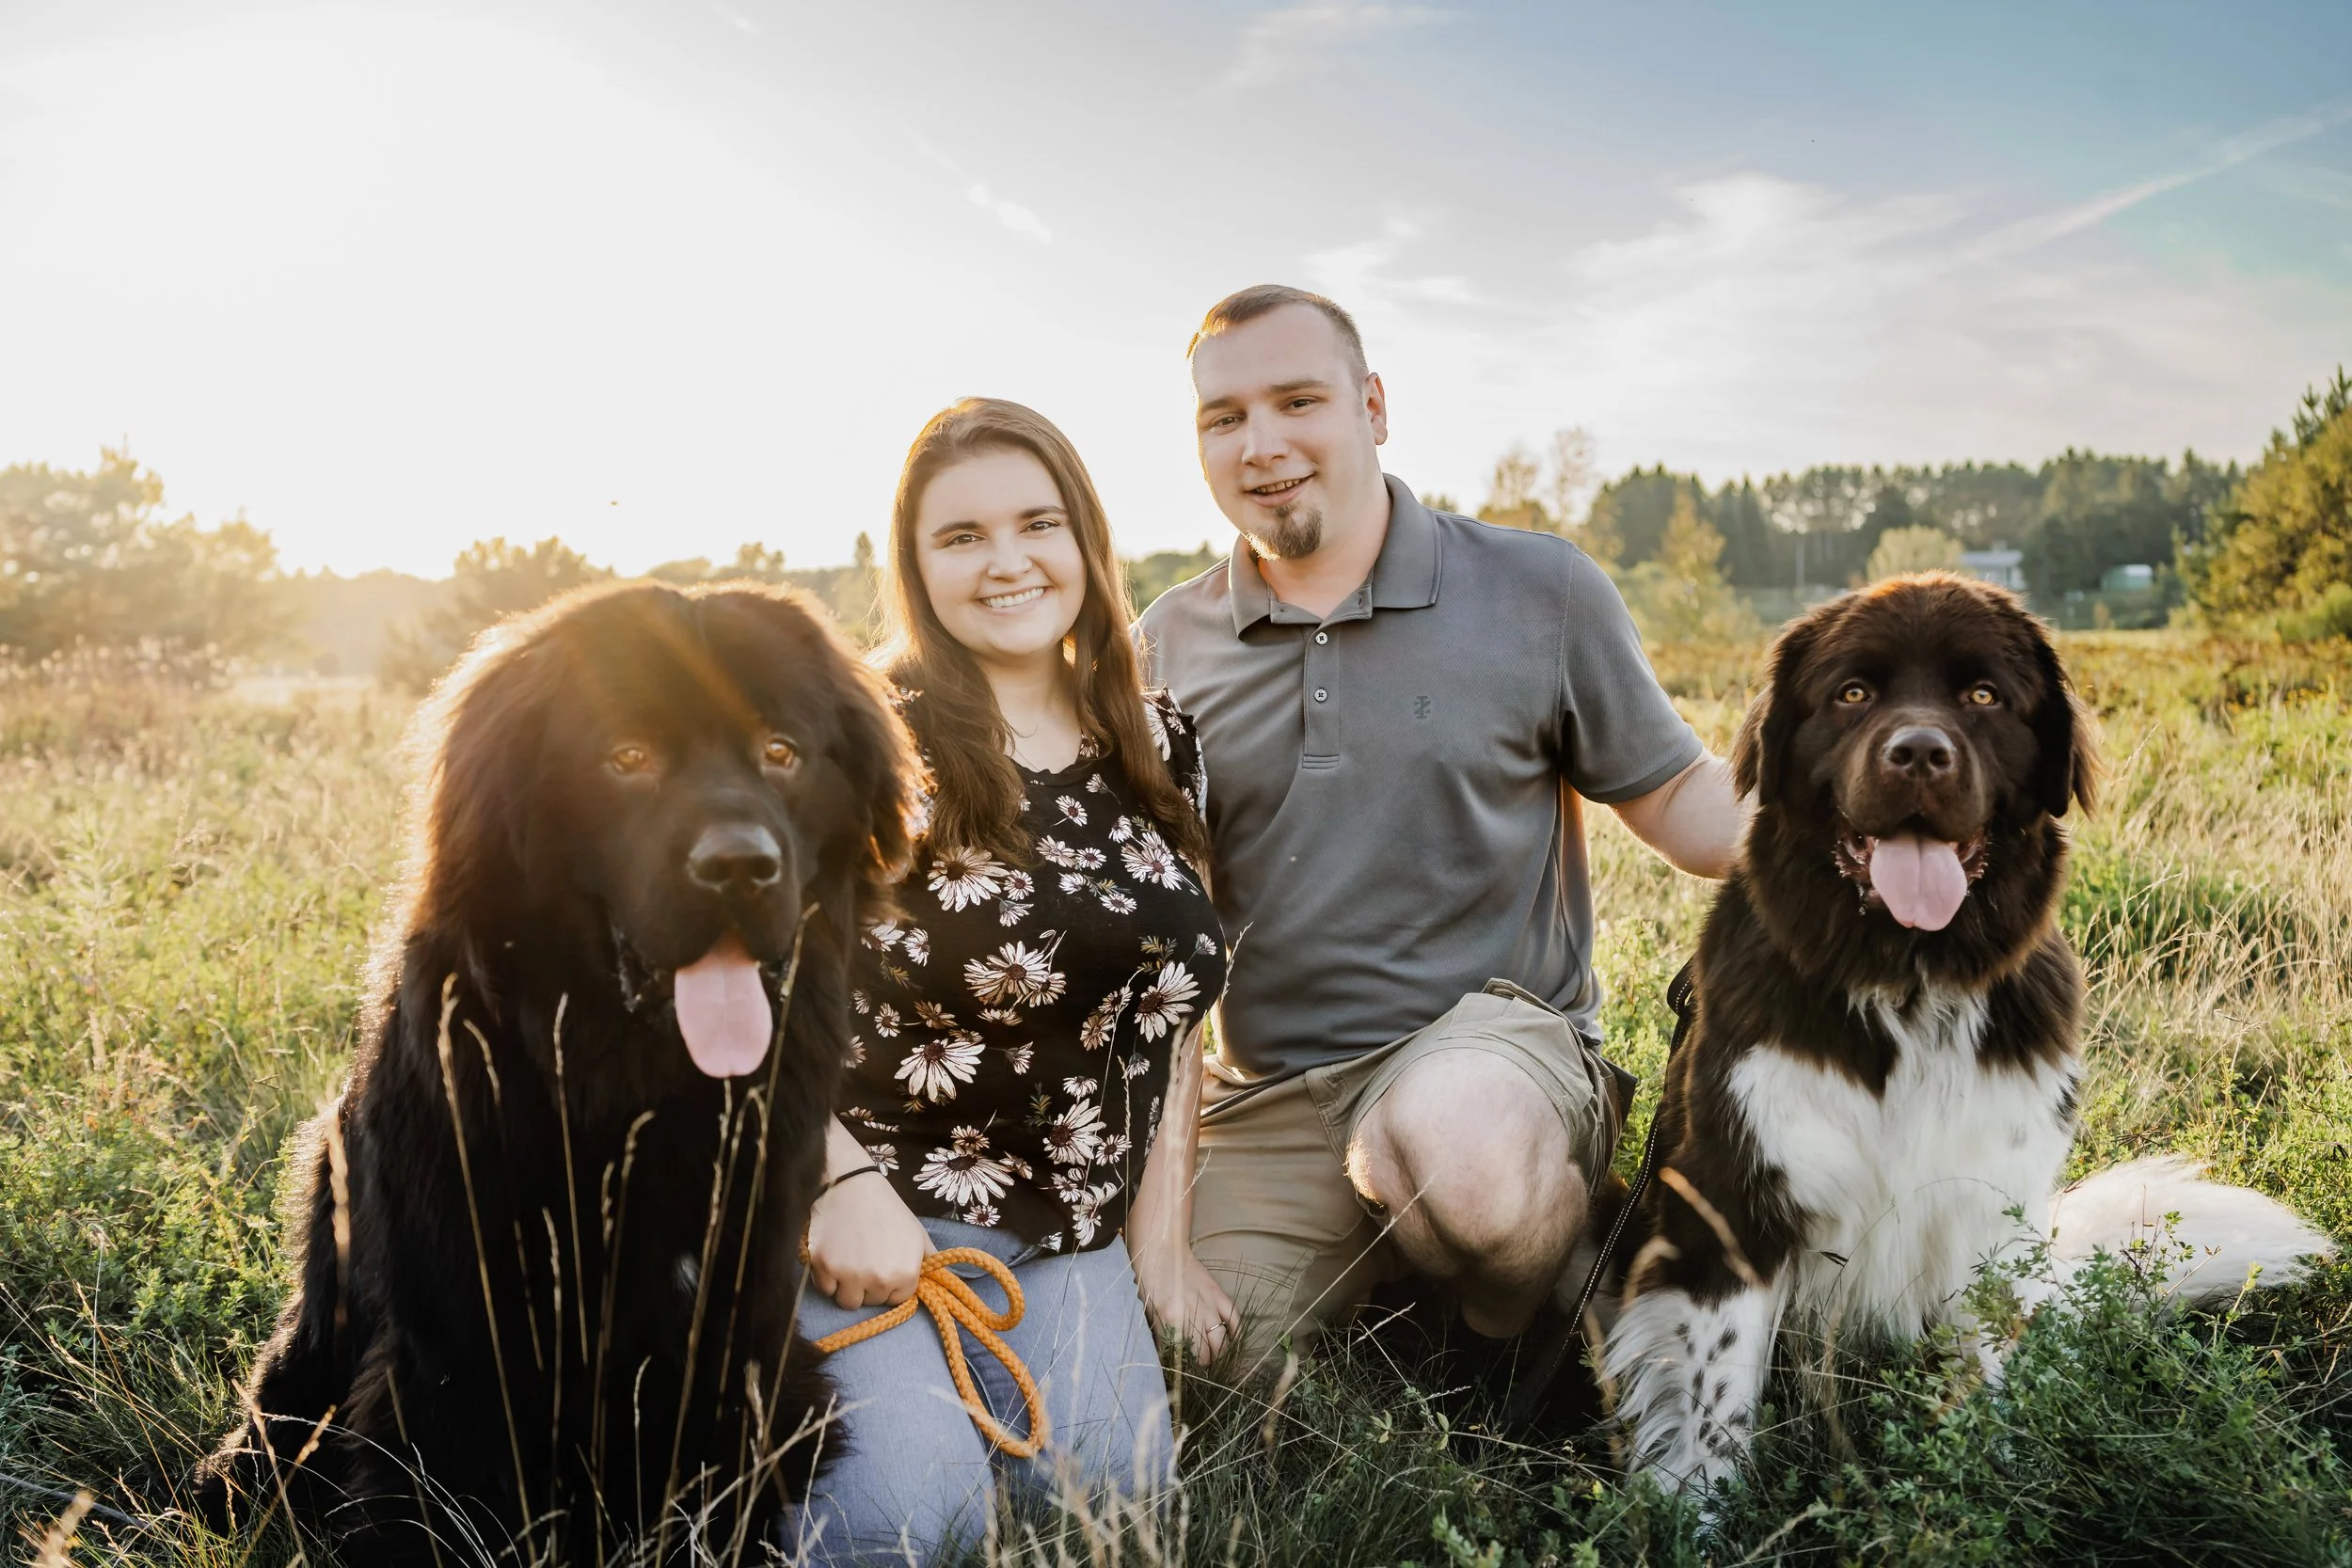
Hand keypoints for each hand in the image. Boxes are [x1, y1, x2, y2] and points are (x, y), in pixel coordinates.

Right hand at [805, 1169, 928, 1309]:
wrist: (852, 1186)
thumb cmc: (887, 1210)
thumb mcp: (917, 1234)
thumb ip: (930, 1261)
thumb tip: (940, 1281)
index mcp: (905, 1273)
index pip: (897, 1299)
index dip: (890, 1285)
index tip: (884, 1267)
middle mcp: (879, 1280)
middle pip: (872, 1301)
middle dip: (869, 1286)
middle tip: (865, 1259)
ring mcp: (849, 1275)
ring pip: (848, 1302)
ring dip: (848, 1287)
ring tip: (849, 1261)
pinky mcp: (824, 1268)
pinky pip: (826, 1290)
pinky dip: (827, 1278)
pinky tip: (834, 1257)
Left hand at [1133, 1242, 1240, 1366]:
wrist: (1162, 1250)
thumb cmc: (1150, 1280)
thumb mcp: (1149, 1310)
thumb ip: (1161, 1335)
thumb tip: (1169, 1358)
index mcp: (1172, 1318)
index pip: (1185, 1355)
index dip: (1188, 1369)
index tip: (1187, 1374)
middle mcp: (1193, 1313)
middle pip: (1206, 1351)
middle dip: (1204, 1365)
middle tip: (1200, 1370)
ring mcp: (1209, 1303)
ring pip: (1221, 1340)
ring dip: (1219, 1355)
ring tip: (1214, 1360)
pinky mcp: (1219, 1294)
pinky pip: (1234, 1319)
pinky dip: (1235, 1334)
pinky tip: (1232, 1344)